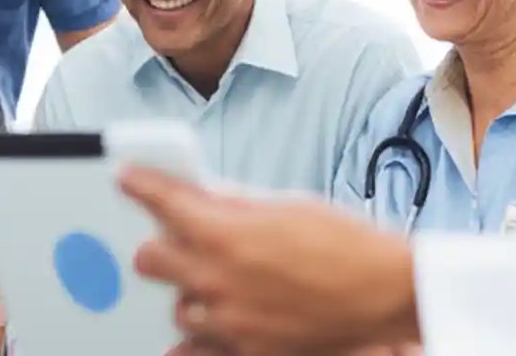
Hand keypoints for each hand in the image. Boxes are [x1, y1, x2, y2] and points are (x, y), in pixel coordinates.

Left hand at [119, 166, 420, 354]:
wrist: (388, 294)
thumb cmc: (346, 244)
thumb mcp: (287, 206)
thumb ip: (236, 203)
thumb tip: (203, 196)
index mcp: (226, 234)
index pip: (164, 202)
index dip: (141, 184)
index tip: (127, 177)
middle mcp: (218, 281)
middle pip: (149, 260)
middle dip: (160, 243)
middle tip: (176, 235)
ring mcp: (229, 322)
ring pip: (176, 305)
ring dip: (188, 289)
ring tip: (214, 279)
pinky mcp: (247, 352)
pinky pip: (197, 347)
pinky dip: (200, 335)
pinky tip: (210, 320)